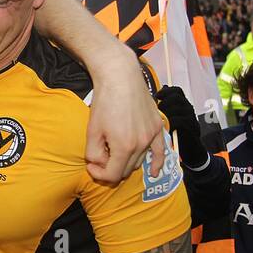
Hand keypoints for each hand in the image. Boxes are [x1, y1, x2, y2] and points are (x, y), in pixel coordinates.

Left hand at [86, 62, 164, 184]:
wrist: (120, 77)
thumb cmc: (104, 101)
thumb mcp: (91, 130)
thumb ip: (94, 153)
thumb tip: (99, 164)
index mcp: (124, 147)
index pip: (113, 175)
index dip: (99, 174)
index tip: (91, 166)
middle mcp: (141, 144)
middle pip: (126, 170)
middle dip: (111, 167)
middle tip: (101, 156)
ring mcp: (152, 136)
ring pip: (140, 161)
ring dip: (126, 162)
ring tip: (115, 152)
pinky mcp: (158, 127)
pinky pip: (161, 151)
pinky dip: (157, 163)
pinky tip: (154, 172)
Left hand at [155, 85, 206, 166]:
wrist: (191, 150)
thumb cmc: (176, 134)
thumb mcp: (168, 120)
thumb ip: (163, 111)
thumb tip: (150, 102)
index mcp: (182, 104)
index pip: (176, 90)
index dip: (166, 91)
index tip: (156, 96)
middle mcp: (188, 108)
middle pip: (177, 97)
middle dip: (165, 102)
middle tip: (157, 111)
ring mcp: (191, 116)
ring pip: (178, 108)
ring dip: (167, 113)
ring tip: (159, 121)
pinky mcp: (192, 127)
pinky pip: (181, 120)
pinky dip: (172, 123)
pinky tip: (165, 128)